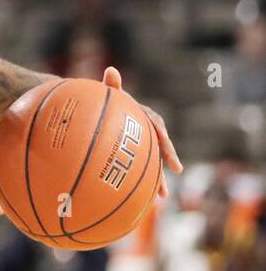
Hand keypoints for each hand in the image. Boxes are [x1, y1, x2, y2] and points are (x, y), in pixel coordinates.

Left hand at [101, 66, 180, 197]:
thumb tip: (111, 70)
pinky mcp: (135, 154)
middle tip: (174, 174)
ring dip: (157, 179)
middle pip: (159, 147)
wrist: (98, 112)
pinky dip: (142, 182)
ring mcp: (142, 144)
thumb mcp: (109, 95)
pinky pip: (141, 169)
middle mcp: (147, 131)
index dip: (164, 139)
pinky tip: (140, 200)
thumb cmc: (103, 103)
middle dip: (168, 159)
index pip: (157, 126)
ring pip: (152, 162)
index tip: (169, 149)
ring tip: (160, 196)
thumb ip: (112, 86)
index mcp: (145, 116)